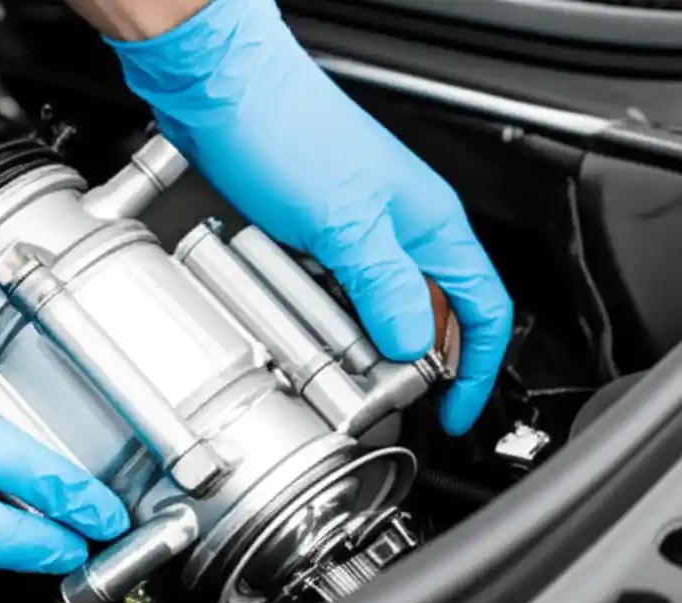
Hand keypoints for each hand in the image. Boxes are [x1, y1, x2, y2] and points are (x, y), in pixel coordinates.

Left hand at [108, 0, 512, 434]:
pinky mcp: (316, 231)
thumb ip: (383, 286)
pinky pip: (337, 290)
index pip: (481, 307)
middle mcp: (401, 227)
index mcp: (429, 222)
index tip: (455, 413)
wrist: (220, 90)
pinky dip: (328, 319)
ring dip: (368, 343)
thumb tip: (413, 347)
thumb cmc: (285, 131)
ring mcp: (358, 229)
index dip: (475, 368)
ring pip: (381, 305)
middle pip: (432, 314)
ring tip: (344, 375)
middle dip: (417, 364)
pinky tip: (307, 329)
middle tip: (387, 399)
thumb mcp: (342, 221)